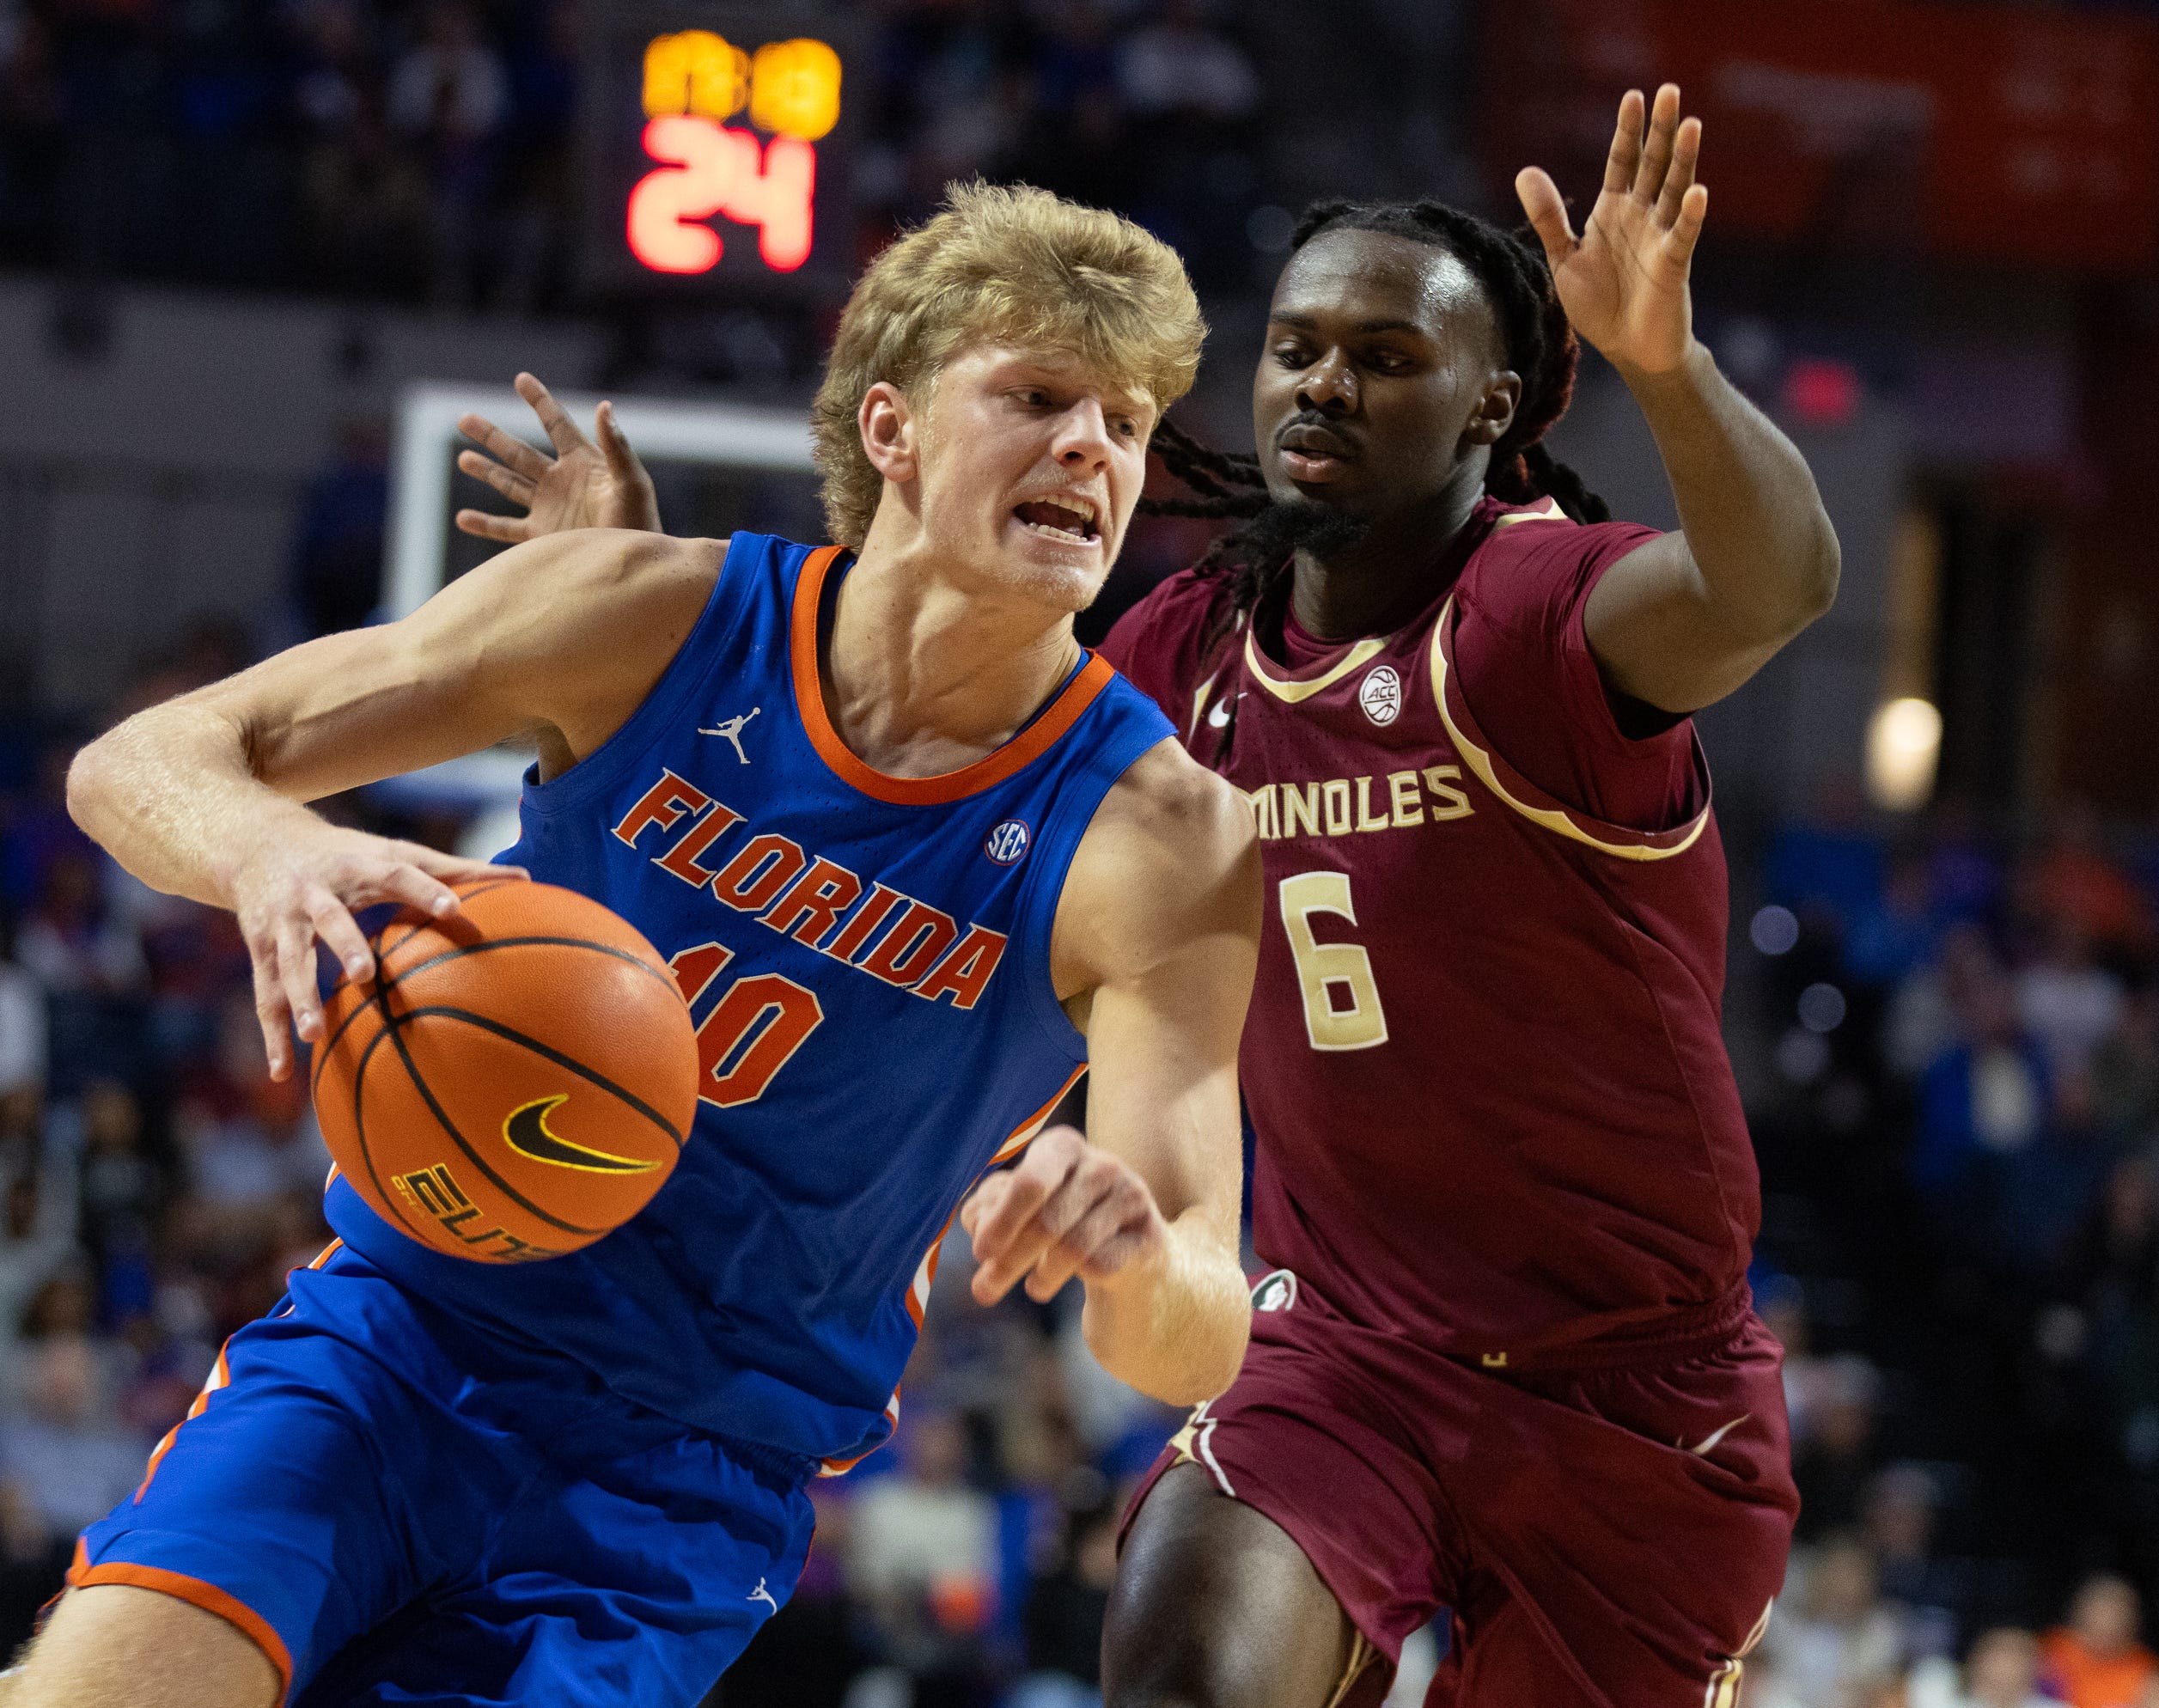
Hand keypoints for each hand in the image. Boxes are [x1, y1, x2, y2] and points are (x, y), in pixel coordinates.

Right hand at [226, 823, 526, 1080]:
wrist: (258, 842)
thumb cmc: (348, 854)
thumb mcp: (395, 852)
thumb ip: (457, 869)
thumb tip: (527, 880)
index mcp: (357, 867)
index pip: (395, 874)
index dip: (423, 889)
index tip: (452, 908)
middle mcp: (315, 893)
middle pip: (329, 920)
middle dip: (344, 945)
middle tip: (365, 975)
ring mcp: (283, 923)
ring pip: (288, 964)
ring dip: (299, 999)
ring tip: (313, 1034)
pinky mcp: (260, 949)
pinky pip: (264, 996)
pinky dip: (272, 1035)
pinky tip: (283, 1073)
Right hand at [455, 372, 660, 541]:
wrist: (633, 564)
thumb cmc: (641, 522)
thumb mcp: (631, 482)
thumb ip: (617, 446)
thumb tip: (604, 405)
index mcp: (584, 462)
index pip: (556, 424)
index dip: (540, 401)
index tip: (521, 378)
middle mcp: (562, 481)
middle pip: (519, 452)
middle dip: (492, 436)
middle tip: (464, 419)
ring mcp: (550, 508)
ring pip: (509, 484)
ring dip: (486, 471)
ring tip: (463, 459)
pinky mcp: (543, 536)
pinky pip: (507, 529)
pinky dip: (485, 524)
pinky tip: (463, 518)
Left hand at [960, 1125, 1168, 1305]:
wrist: (1128, 1251)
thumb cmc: (1058, 1221)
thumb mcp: (1017, 1210)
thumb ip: (987, 1211)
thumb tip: (977, 1224)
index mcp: (1064, 1147)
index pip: (1030, 1183)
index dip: (1003, 1221)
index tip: (980, 1253)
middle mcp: (1103, 1164)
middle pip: (1048, 1221)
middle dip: (1010, 1260)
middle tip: (984, 1291)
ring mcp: (1132, 1197)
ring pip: (1072, 1248)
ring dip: (1042, 1277)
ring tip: (1033, 1288)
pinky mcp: (1150, 1236)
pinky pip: (1101, 1266)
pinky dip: (1076, 1279)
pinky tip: (1070, 1278)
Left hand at [1515, 83, 1706, 379]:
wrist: (1627, 349)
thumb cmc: (1599, 304)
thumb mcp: (1564, 258)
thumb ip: (1548, 217)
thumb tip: (1525, 171)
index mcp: (1614, 211)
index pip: (1622, 161)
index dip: (1627, 131)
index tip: (1633, 96)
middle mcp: (1641, 216)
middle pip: (1652, 164)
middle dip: (1660, 130)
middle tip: (1669, 91)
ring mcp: (1660, 237)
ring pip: (1674, 190)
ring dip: (1683, 159)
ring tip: (1690, 124)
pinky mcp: (1673, 264)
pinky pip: (1683, 236)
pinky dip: (1691, 216)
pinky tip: (1697, 192)